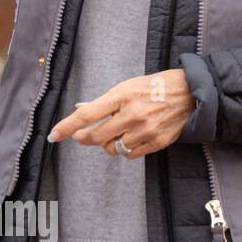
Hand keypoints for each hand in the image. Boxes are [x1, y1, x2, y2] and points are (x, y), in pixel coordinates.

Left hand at [47, 69, 194, 159]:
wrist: (189, 93)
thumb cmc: (152, 87)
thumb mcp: (125, 87)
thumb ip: (102, 102)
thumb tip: (79, 109)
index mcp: (121, 96)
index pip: (87, 115)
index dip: (67, 126)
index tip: (53, 135)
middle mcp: (133, 114)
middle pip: (96, 137)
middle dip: (84, 138)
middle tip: (82, 136)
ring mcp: (146, 130)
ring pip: (113, 148)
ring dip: (108, 144)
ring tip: (115, 133)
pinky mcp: (158, 142)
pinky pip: (130, 154)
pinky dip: (125, 149)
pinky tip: (130, 138)